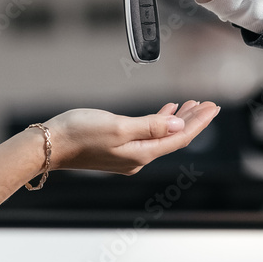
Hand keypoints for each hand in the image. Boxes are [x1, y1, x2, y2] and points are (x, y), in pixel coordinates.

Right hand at [44, 100, 219, 175]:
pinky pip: (148, 135)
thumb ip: (149, 125)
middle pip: (174, 138)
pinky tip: (164, 112)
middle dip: (193, 120)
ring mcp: (128, 155)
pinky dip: (159, 122)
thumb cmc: (79, 133)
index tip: (214, 106)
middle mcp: (138, 158)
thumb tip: (177, 124)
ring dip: (177, 120)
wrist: (49, 146)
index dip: (199, 122)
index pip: (180, 137)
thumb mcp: (117, 126)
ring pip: (162, 135)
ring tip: (191, 105)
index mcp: (141, 153)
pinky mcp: (117, 149)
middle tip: (209, 103)